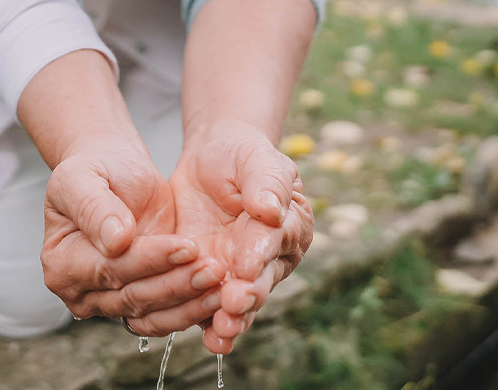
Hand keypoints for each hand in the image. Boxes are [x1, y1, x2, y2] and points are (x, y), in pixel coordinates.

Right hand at [39, 134, 218, 322]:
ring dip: (188, 301)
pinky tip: (218, 294)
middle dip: (175, 283)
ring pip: (151, 313)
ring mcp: (111, 302)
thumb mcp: (83, 177)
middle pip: (132, 297)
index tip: (185, 245)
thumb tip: (116, 240)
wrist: (118, 173)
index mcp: (61, 264)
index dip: (148, 260)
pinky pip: (166, 316)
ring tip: (220, 281)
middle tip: (213, 268)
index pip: (108, 269)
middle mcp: (82, 292)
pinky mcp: (141, 301)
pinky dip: (192, 308)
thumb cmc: (96, 169)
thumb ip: (94, 207)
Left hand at [147, 119, 314, 352]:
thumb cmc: (240, 157)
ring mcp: (239, 276)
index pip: (274, 242)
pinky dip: (207, 324)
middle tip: (232, 304)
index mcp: (290, 227)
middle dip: (246, 296)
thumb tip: (272, 210)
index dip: (259, 255)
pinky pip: (210, 308)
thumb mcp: (255, 158)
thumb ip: (265, 182)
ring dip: (231, 320)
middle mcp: (270, 259)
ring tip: (220, 332)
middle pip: (260, 282)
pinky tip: (207, 338)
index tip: (245, 267)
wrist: (209, 164)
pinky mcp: (209, 283)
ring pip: (238, 304)